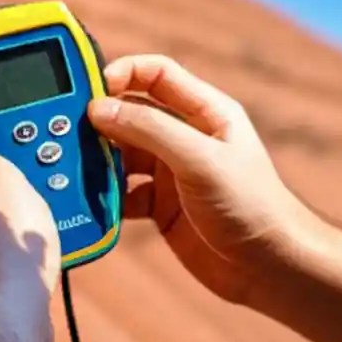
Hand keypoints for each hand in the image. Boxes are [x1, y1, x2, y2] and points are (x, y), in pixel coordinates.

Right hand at [87, 54, 318, 303]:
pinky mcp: (162, 207)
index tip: (92, 89)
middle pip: (132, 113)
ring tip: (78, 170)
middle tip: (70, 131)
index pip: (156, 74)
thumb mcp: (200, 159)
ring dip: (100, 160)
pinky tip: (96, 205)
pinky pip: (123, 192)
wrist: (270, 269)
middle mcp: (186, 137)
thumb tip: (99, 109)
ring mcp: (172, 173)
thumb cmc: (251, 206)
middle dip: (102, 119)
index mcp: (205, 112)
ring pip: (122, 154)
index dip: (123, 72)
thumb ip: (150, 130)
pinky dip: (106, 197)